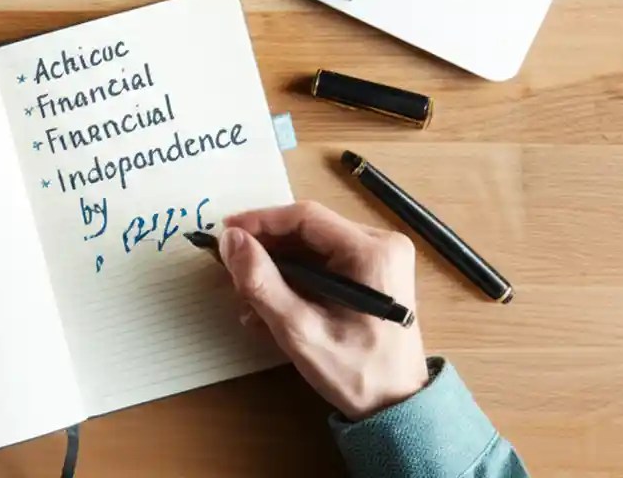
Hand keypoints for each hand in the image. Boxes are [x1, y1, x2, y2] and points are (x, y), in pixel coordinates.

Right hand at [219, 201, 428, 420]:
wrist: (397, 405)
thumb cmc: (356, 373)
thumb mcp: (300, 331)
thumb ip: (262, 283)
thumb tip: (230, 240)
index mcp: (373, 253)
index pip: (306, 217)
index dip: (260, 221)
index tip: (225, 233)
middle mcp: (381, 244)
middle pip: (308, 230)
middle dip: (266, 249)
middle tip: (231, 270)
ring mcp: (379, 257)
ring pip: (311, 246)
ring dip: (276, 267)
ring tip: (248, 296)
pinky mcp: (371, 272)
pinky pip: (323, 261)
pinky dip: (294, 277)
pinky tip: (271, 303)